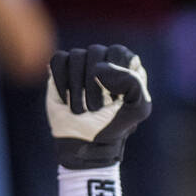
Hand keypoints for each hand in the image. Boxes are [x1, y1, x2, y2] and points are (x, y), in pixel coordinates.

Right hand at [46, 44, 151, 168]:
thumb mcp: (137, 109)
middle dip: (92, 85)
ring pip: (76, 55)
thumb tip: (100, 68)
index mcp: (127, 64)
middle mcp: (105, 58)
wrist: (85, 143)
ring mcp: (83, 61)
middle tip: (94, 109)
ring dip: (76, 88)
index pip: (118, 52)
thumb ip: (134, 84)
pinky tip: (65, 99)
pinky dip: (61, 82)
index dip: (112, 75)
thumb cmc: (114, 126)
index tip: (112, 100)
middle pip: (95, 51)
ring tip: (79, 109)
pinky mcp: (63, 67)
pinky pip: (58, 60)